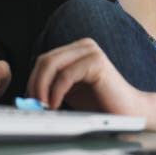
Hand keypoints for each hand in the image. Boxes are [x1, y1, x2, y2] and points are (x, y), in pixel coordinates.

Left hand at [27, 38, 146, 113]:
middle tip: (35, 106)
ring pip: (52, 64)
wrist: (128, 111)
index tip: (31, 102)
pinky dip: (55, 92)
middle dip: (35, 84)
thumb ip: (52, 86)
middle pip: (45, 60)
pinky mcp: (96, 62)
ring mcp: (91, 51)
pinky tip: (56, 104)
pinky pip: (66, 75)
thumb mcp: (70, 91)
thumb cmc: (100, 103)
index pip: (44, 59)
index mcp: (77, 49)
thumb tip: (27, 93)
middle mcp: (84, 45)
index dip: (33, 80)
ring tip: (44, 106)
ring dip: (42, 88)